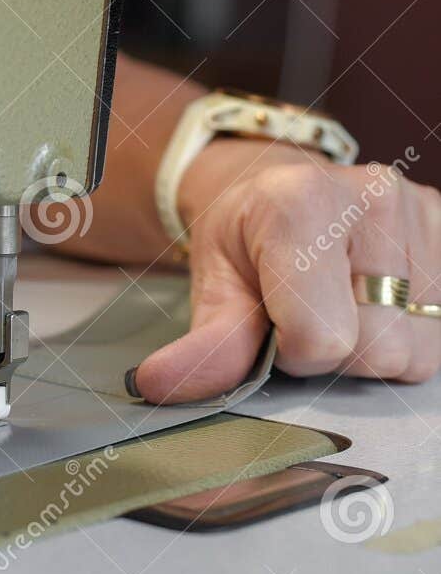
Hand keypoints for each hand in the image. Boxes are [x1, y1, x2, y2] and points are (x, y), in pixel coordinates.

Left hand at [132, 140, 440, 402]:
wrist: (279, 188)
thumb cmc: (245, 239)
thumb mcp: (215, 285)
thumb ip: (208, 342)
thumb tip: (161, 385)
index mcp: (302, 204)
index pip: (323, 338)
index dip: (294, 354)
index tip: (274, 328)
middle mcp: (373, 197)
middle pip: (380, 347)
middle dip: (338, 356)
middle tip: (308, 319)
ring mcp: (420, 211)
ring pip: (420, 347)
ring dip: (377, 347)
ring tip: (343, 308)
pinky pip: (440, 330)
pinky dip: (408, 332)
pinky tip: (376, 303)